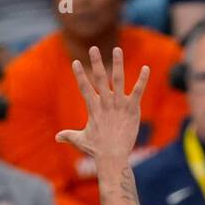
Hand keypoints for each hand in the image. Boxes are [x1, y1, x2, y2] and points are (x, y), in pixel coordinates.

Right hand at [55, 46, 147, 163]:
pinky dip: (142, 79)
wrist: (113, 157)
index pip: (84, 87)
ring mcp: (119, 104)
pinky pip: (138, 91)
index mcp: (93, 108)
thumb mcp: (80, 140)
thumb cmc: (97, 150)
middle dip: (96, 62)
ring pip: (118, 80)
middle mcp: (105, 103)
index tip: (76, 61)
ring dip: (117, 64)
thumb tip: (57, 138)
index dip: (79, 74)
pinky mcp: (132, 109)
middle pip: (99, 78)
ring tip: (117, 49)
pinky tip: (147, 68)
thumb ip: (69, 135)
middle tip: (94, 48)